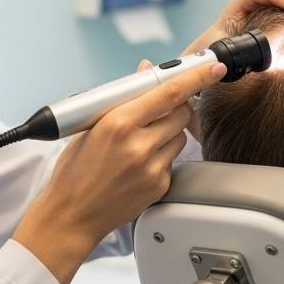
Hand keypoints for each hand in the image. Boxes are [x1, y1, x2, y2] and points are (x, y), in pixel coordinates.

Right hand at [12, 60, 226, 283]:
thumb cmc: (74, 170)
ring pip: (180, 136)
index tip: (213, 68)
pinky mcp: (160, 185)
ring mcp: (152, 168)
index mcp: (118, 123)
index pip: (169, 92)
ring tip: (140, 143)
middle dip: (175, 107)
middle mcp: (139, 145)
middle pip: (182, 113)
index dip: (196, 77)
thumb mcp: (90, 127)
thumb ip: (122, 99)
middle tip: (158, 111)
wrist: (70, 215)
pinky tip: (138, 165)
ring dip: (169, 133)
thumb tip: (146, 71)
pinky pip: (172, 160)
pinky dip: (161, 156)